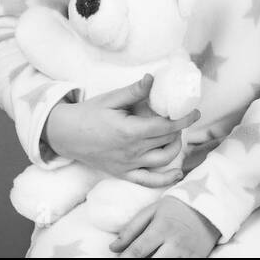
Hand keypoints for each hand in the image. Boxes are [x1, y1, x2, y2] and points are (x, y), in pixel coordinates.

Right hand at [43, 75, 198, 186]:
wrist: (64, 135)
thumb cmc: (88, 114)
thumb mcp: (110, 99)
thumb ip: (134, 91)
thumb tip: (153, 78)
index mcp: (129, 131)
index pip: (166, 126)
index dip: (184, 119)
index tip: (195, 112)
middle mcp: (131, 151)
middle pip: (166, 141)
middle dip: (179, 129)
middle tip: (182, 118)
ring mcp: (127, 165)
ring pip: (162, 161)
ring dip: (174, 148)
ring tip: (175, 135)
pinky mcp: (122, 173)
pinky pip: (147, 181)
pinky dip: (164, 180)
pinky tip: (177, 174)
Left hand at [110, 196, 219, 257]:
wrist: (211, 205)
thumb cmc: (177, 206)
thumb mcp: (153, 210)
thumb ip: (131, 229)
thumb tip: (112, 248)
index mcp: (162, 229)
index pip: (137, 251)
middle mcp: (175, 244)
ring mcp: (187, 254)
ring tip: (150, 256)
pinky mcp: (197, 259)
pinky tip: (163, 257)